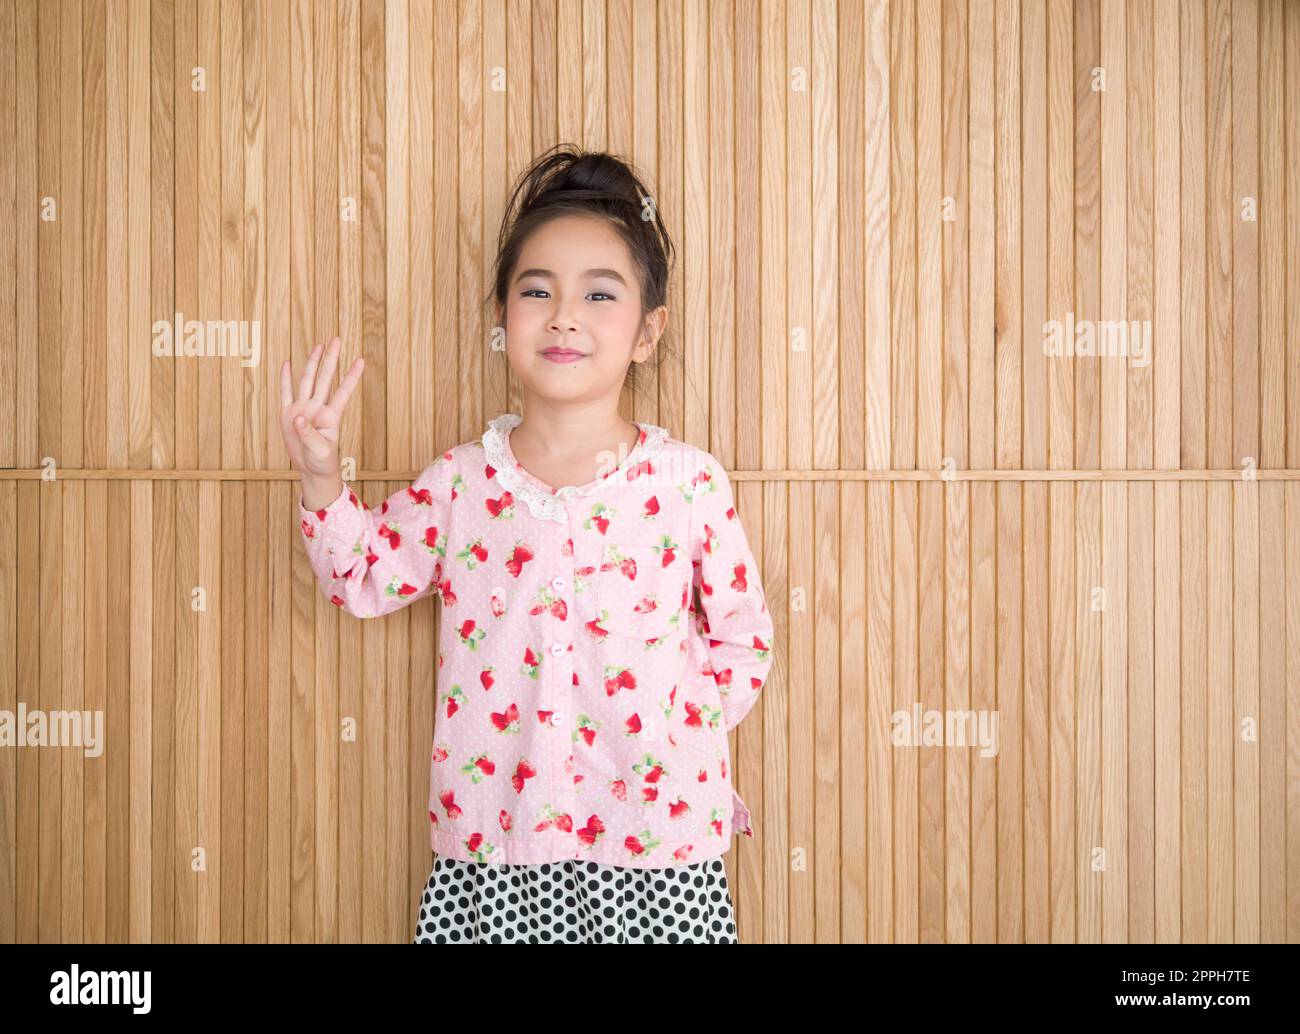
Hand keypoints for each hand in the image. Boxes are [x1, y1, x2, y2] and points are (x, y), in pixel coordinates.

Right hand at [279, 338, 363, 481]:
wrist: (311, 470)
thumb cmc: (322, 461)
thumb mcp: (319, 450)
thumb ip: (309, 434)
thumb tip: (297, 418)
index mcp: (330, 416)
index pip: (343, 391)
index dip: (351, 376)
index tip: (361, 361)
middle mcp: (318, 408)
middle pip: (324, 378)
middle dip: (331, 359)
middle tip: (337, 340)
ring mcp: (302, 409)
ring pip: (307, 380)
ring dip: (312, 363)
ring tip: (319, 346)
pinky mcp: (288, 414)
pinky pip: (286, 392)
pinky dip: (286, 378)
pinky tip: (288, 363)